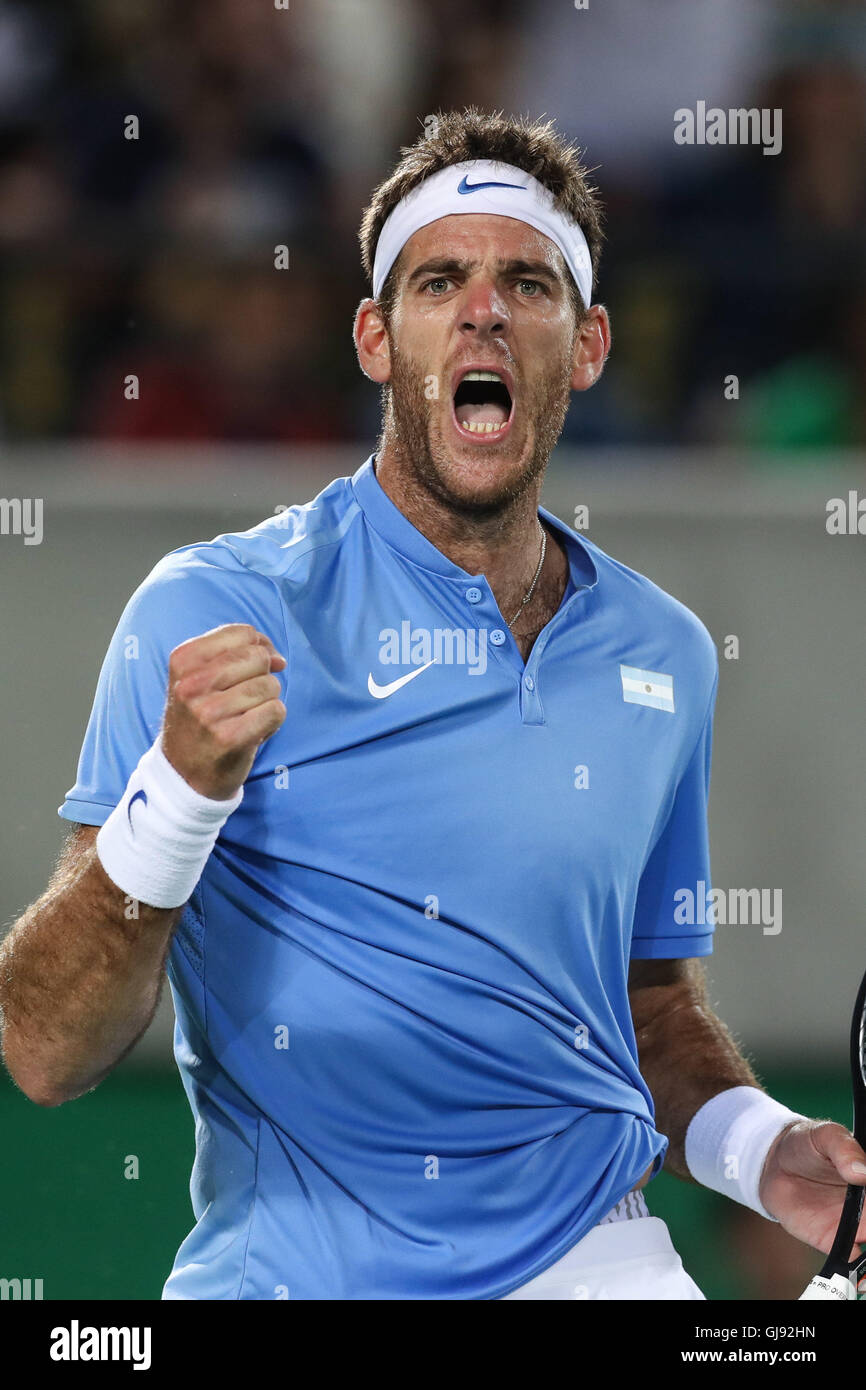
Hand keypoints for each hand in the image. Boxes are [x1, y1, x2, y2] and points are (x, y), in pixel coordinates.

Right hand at [162, 624, 286, 799]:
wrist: (183, 772)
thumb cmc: (200, 717)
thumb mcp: (199, 676)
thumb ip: (237, 654)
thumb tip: (278, 658)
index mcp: (183, 660)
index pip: (242, 633)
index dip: (260, 646)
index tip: (256, 666)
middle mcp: (191, 684)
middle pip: (258, 657)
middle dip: (263, 675)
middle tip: (246, 697)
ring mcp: (209, 712)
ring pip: (270, 685)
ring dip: (267, 701)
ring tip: (245, 716)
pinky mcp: (230, 737)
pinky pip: (276, 711)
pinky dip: (273, 722)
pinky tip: (252, 731)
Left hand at [759, 1119, 865, 1258]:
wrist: (772, 1162)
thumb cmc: (805, 1144)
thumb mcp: (825, 1136)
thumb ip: (844, 1150)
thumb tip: (862, 1171)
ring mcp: (856, 1225)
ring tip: (862, 1254)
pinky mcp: (835, 1240)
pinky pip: (853, 1261)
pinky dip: (858, 1270)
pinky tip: (855, 1269)